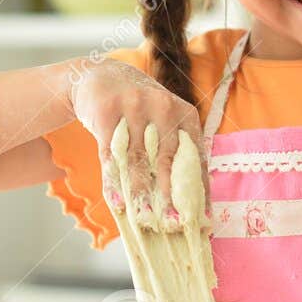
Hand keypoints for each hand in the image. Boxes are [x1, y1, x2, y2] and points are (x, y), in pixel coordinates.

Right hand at [68, 59, 204, 224]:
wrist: (100, 77)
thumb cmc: (139, 112)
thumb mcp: (165, 121)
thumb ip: (178, 152)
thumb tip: (193, 202)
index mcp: (185, 114)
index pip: (195, 157)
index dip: (199, 189)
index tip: (200, 218)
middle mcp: (162, 106)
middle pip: (168, 160)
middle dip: (170, 196)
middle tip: (174, 224)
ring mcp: (133, 107)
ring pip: (138, 161)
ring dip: (140, 195)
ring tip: (145, 221)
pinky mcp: (107, 112)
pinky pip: (111, 155)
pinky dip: (113, 182)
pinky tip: (118, 204)